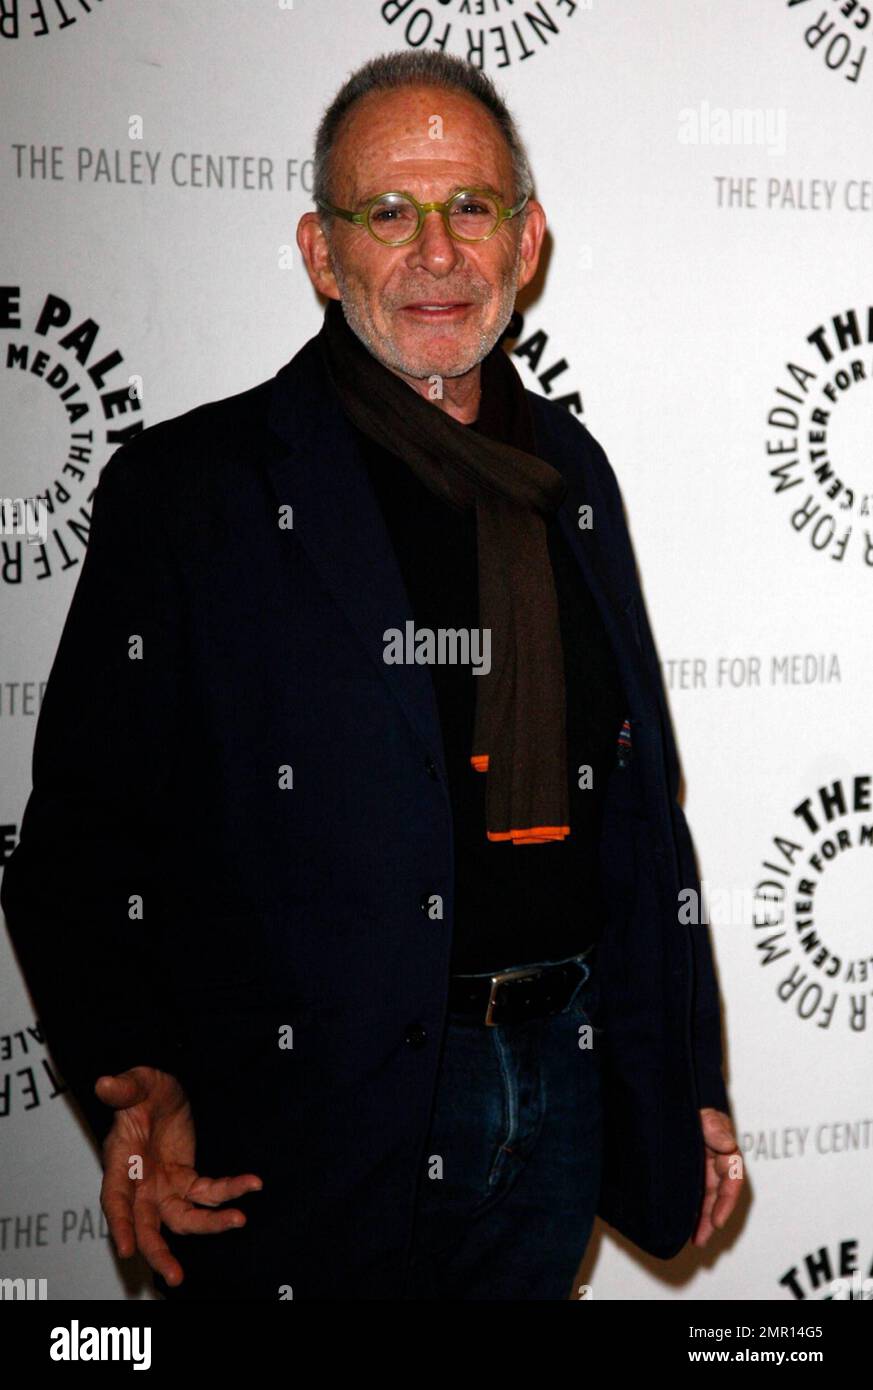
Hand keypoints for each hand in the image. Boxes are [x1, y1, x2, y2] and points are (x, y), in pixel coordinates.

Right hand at [96, 1066, 262, 1286]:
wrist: (162, 1092)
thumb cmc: (142, 1090)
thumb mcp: (135, 1083)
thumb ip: (122, 1088)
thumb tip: (105, 1083)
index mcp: (120, 1164)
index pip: (115, 1200)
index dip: (120, 1225)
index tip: (127, 1250)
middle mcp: (141, 1186)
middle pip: (148, 1227)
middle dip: (159, 1253)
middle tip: (175, 1277)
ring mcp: (165, 1187)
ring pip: (185, 1218)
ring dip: (210, 1224)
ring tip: (238, 1221)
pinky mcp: (188, 1180)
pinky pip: (210, 1192)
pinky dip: (230, 1191)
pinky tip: (252, 1184)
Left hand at [691, 1106, 742, 1246]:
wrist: (668, 1096)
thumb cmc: (689, 1102)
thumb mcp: (702, 1112)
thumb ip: (713, 1126)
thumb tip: (728, 1144)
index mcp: (723, 1147)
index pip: (732, 1179)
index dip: (726, 1202)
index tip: (717, 1220)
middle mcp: (714, 1158)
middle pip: (718, 1193)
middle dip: (712, 1218)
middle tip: (701, 1238)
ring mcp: (701, 1163)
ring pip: (706, 1196)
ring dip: (702, 1217)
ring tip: (695, 1239)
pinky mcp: (687, 1167)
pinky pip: (692, 1190)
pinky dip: (691, 1206)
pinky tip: (685, 1221)